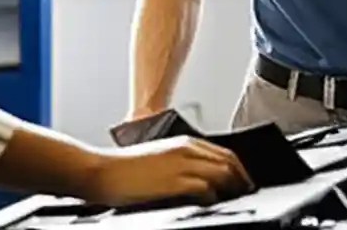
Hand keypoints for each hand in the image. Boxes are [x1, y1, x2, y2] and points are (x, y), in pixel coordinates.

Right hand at [86, 135, 253, 206]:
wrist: (101, 172)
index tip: (242, 182)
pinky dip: (212, 197)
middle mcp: (187, 150)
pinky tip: (209, 203)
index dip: (239, 169)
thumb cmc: (124, 168)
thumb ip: (181, 162)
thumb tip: (200, 178)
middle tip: (244, 193)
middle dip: (241, 179)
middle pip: (229, 162)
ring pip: (222, 173)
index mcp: (184, 143)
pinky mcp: (174, 181)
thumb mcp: (159, 157)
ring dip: (231, 188)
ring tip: (232, 200)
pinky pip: (205, 188)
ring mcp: (182, 165)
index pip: (225, 153)